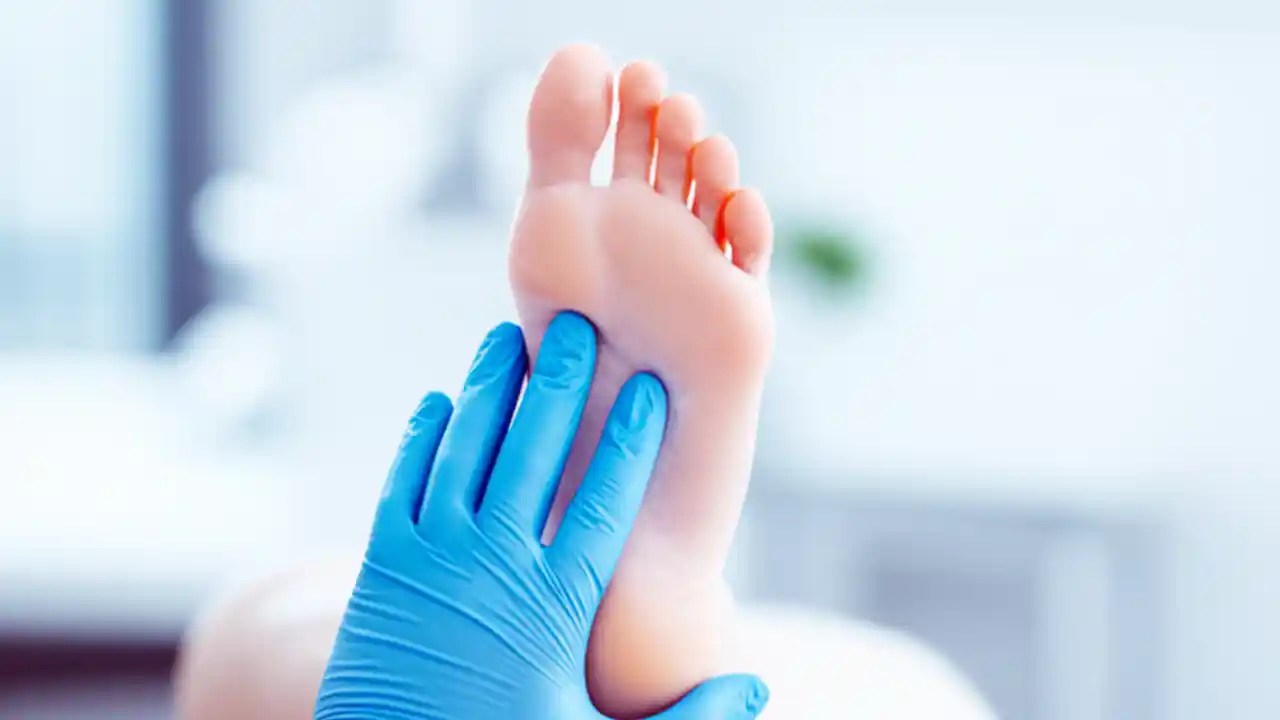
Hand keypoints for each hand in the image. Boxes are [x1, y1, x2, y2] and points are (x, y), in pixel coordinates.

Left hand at [314, 313, 768, 719]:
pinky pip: (404, 483)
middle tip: (580, 327)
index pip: (603, 501)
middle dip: (561, 383)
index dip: (630, 440)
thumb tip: (761, 686)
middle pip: (534, 452)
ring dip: (490, 390)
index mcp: (555, 603)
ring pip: (466, 451)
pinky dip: (423, 437)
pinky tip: (441, 401)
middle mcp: (494, 565)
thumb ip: (689, 719)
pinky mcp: (383, 567)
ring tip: (509, 337)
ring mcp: (432, 560)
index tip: (651, 389)